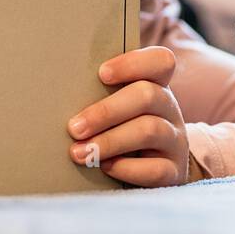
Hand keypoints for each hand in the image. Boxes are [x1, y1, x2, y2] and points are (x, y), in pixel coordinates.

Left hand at [67, 46, 189, 186]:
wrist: (153, 172)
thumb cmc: (123, 132)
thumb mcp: (117, 111)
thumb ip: (100, 97)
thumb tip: (59, 94)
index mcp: (157, 86)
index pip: (160, 61)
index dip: (133, 63)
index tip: (102, 74)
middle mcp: (170, 110)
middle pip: (147, 96)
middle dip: (106, 111)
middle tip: (74, 127)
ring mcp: (175, 141)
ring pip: (150, 130)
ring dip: (109, 141)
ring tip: (79, 153)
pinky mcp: (174, 172)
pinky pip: (155, 169)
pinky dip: (126, 168)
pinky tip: (104, 167)